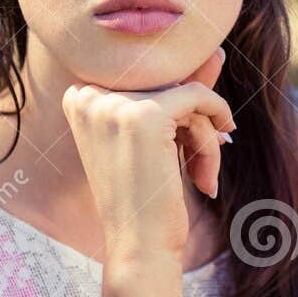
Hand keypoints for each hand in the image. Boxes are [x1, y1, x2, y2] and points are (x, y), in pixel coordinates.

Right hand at [63, 53, 235, 256]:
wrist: (139, 246)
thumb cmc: (148, 196)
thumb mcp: (161, 137)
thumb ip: (183, 92)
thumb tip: (215, 50)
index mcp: (80, 98)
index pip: (147, 80)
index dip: (174, 112)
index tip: (183, 147)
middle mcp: (88, 95)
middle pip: (165, 85)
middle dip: (191, 124)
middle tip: (201, 164)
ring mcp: (113, 104)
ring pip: (184, 93)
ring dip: (202, 134)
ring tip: (201, 174)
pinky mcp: (145, 114)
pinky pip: (198, 95)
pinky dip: (216, 118)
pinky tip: (216, 156)